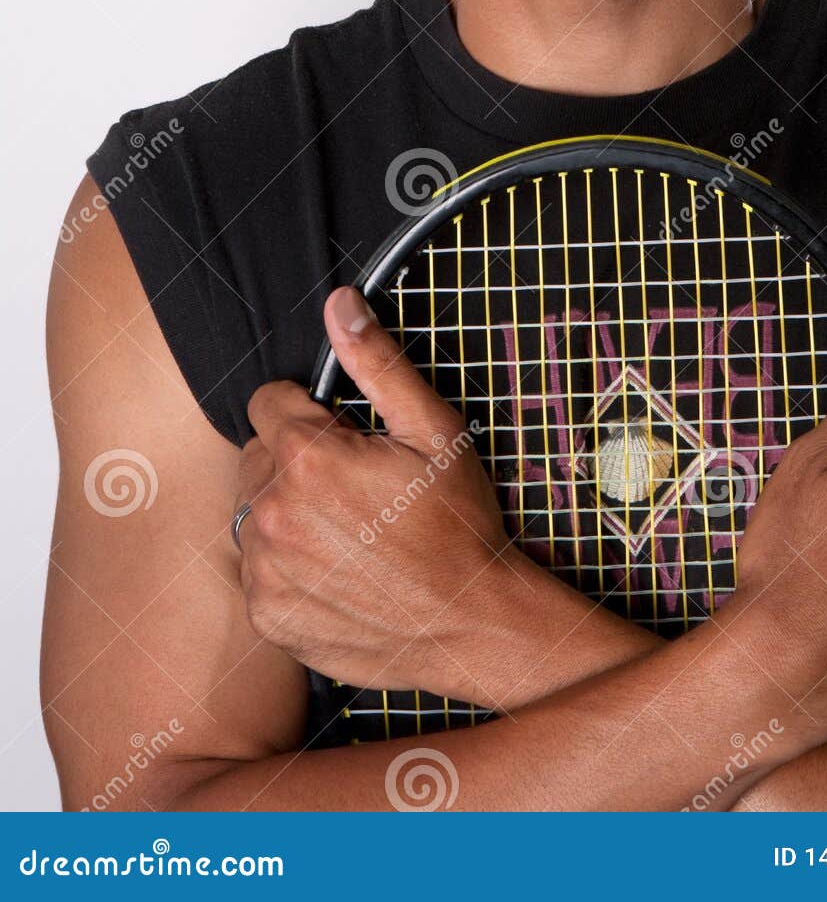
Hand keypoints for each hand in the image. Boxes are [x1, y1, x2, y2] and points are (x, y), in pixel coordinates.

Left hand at [233, 284, 532, 701]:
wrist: (469, 626)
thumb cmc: (458, 525)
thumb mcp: (433, 431)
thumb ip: (377, 362)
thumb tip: (339, 303)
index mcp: (306, 457)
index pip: (267, 402)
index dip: (308, 413)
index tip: (344, 436)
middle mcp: (272, 511)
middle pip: (257, 456)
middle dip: (294, 460)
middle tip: (353, 486)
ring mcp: (265, 567)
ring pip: (253, 511)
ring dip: (287, 511)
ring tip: (347, 531)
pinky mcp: (268, 612)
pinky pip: (257, 567)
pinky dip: (286, 564)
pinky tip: (336, 569)